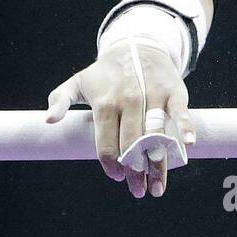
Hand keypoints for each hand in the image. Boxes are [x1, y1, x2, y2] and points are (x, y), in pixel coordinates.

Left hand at [44, 39, 195, 197]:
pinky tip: (188, 145)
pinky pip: (180, 112)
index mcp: (105, 104)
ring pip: (156, 137)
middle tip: (138, 191)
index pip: (107, 145)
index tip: (117, 176)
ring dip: (158, 166)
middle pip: (132, 146)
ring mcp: (152, 96)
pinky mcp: (173, 92)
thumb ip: (60, 100)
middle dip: (135, 173)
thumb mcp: (78, 82)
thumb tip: (48, 121)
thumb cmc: (105, 72)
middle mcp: (129, 101)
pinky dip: (185, 127)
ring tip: (157, 188)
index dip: (112, 166)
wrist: (136, 45)